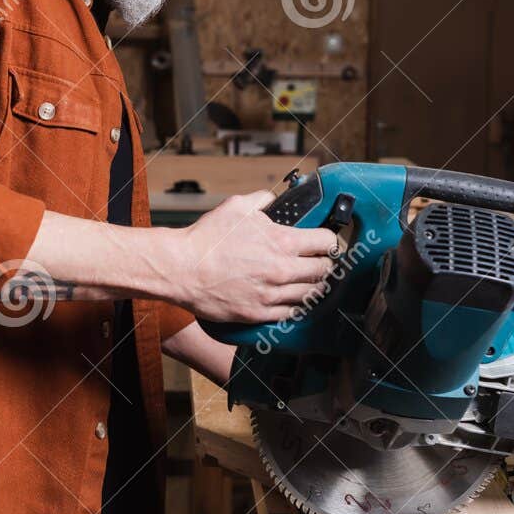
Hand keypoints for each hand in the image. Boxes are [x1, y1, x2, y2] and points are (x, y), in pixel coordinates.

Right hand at [172, 190, 338, 323]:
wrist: (181, 269)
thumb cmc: (206, 238)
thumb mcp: (236, 206)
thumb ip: (262, 200)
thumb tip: (274, 200)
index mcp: (281, 242)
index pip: (327, 242)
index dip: (331, 240)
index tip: (328, 242)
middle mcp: (282, 270)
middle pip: (324, 271)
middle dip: (326, 264)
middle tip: (322, 262)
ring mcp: (271, 295)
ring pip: (311, 294)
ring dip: (314, 286)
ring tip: (310, 281)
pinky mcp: (259, 313)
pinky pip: (291, 313)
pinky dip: (296, 305)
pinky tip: (294, 299)